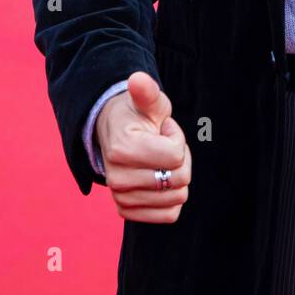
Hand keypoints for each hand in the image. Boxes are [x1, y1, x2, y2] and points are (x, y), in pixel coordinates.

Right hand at [94, 71, 191, 222]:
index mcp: (122, 149)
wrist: (114, 135)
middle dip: (179, 158)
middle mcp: (117, 178)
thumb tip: (137, 79)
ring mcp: (121, 198)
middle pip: (180, 179)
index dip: (177, 139)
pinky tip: (157, 179)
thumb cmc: (137, 116)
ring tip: (159, 160)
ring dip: (176, 177)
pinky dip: (171, 198)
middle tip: (162, 145)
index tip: (162, 130)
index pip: (176, 156)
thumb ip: (147, 91)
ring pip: (178, 198)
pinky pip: (169, 215)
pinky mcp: (127, 212)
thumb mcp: (147, 101)